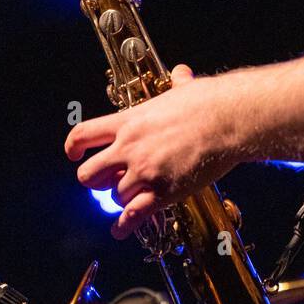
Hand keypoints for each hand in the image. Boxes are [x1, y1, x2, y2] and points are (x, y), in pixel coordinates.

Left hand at [65, 65, 235, 239]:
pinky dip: (124, 225)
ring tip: (135, 197)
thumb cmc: (210, 103)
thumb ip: (177, 84)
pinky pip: (133, 215)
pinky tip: (120, 230)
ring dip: (122, 200)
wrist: (229, 120)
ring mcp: (145, 171)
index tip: (73, 155)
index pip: (84, 135)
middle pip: (88, 174)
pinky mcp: (164, 191)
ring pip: (114, 197)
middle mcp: (130, 147)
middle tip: (108, 181)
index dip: (73, 148)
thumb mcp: (184, 89)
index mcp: (129, 121)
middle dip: (95, 181)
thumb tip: (182, 73)